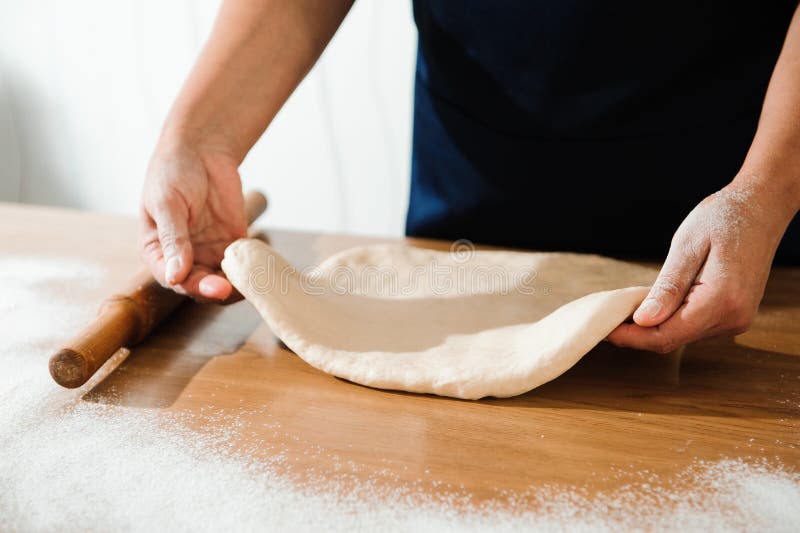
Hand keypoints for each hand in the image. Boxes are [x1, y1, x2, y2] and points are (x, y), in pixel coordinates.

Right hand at [140, 141, 246, 300]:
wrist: (201, 148)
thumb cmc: (173, 171)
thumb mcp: (167, 204)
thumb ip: (173, 240)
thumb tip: (174, 276)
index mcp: (158, 250)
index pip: (172, 279)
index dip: (190, 286)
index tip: (209, 287)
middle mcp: (183, 256)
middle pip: (199, 284)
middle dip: (213, 289)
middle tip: (227, 288)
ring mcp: (209, 251)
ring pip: (222, 279)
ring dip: (234, 285)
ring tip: (246, 283)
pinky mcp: (233, 242)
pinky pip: (243, 264)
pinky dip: (251, 269)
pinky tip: (259, 268)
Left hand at [607, 177, 796, 352]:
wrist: (761, 208)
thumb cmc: (724, 218)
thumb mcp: (687, 246)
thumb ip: (667, 287)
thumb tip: (644, 320)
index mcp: (722, 300)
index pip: (667, 335)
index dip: (632, 337)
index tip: (606, 328)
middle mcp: (733, 317)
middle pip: (673, 339)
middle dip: (638, 333)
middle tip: (611, 316)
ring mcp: (736, 318)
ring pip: (683, 336)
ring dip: (654, 326)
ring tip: (630, 306)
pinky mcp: (734, 314)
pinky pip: (695, 326)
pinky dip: (671, 319)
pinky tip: (656, 303)